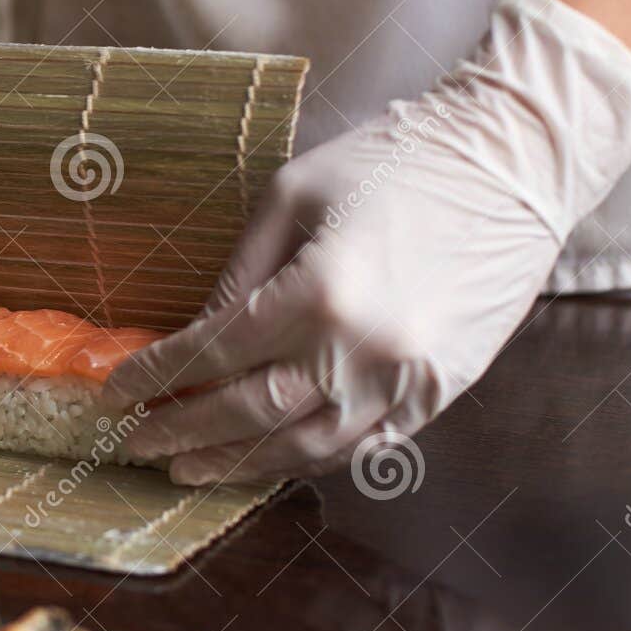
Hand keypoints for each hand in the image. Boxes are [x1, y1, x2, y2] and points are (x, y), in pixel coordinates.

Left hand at [108, 0, 630, 484]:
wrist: (515, 161)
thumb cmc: (395, 160)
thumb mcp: (291, 195)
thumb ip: (238, 276)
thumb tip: (195, 336)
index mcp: (318, 292)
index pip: (214, 353)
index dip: (157, 377)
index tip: (114, 392)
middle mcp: (360, 350)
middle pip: (249, 414)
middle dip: (182, 433)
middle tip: (137, 445)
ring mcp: (406, 381)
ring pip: (303, 448)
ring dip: (237, 464)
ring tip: (188, 469)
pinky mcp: (440, 393)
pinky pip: (361, 447)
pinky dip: (305, 459)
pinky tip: (266, 460)